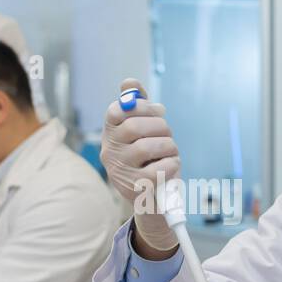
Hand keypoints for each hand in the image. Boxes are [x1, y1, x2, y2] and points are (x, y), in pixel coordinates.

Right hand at [99, 78, 178, 253]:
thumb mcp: (142, 131)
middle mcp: (109, 151)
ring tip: (170, 151)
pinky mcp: (137, 189)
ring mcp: (121, 171)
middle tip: (167, 133)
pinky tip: (171, 165)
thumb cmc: (148, 158)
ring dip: (169, 146)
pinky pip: (161, 168)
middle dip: (160, 126)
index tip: (154, 112)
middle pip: (135, 126)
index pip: (116, 109)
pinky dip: (172, 163)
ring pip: (149, 146)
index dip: (140, 106)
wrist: (151, 198)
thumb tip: (130, 83)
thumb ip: (138, 105)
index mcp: (110, 133)